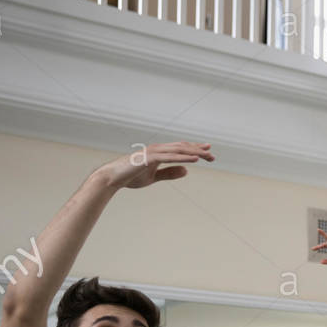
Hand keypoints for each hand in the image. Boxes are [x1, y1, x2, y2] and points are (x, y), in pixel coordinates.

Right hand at [97, 141, 213, 189]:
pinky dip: (183, 157)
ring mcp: (153, 152)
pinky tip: (195, 160)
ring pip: (178, 150)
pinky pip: (170, 157)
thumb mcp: (154, 177)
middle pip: (182, 147)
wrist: (113, 178)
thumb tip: (187, 171)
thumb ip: (170, 173)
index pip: (180, 149)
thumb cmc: (131, 177)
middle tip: (213, 156)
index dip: (194, 150)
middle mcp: (158, 149)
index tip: (208, 152)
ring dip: (194, 153)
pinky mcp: (149, 158)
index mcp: (159, 153)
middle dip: (198, 150)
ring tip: (208, 156)